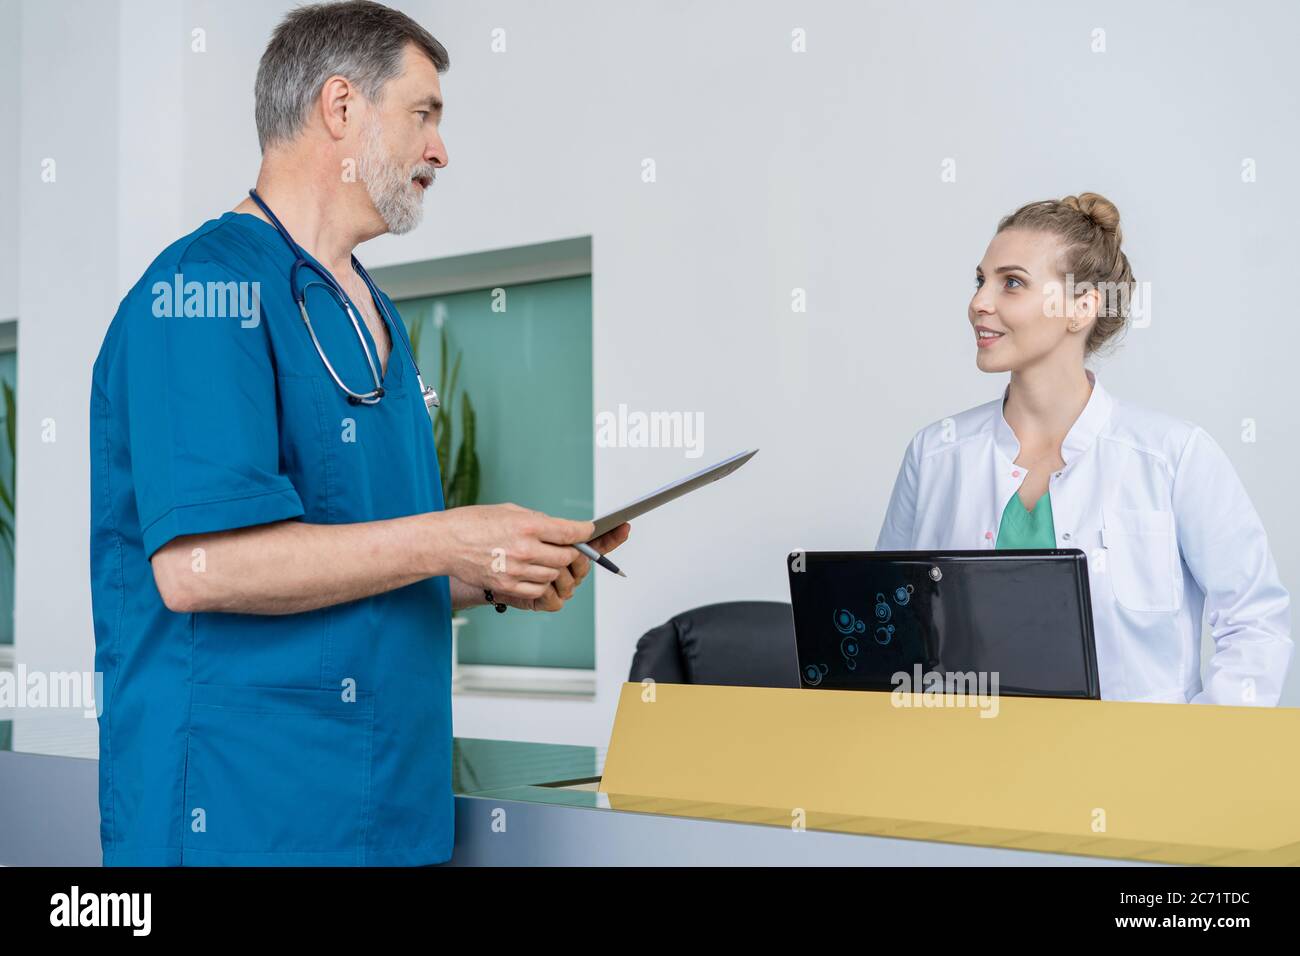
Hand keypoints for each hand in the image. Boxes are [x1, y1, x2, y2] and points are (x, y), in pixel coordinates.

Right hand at [437, 503, 593, 603]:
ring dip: (555, 568)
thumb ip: (537, 520)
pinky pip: (537, 589)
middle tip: (567, 548)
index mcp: (527, 525)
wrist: (444, 542)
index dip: (584, 532)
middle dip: (571, 552)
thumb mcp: (509, 511)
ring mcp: (516, 570)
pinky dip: (541, 583)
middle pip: (566, 557)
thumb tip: (559, 529)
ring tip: (545, 560)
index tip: (588, 532)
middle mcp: (524, 548)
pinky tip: (534, 573)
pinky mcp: (506, 586)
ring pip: (553, 575)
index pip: (569, 532)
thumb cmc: (473, 522)